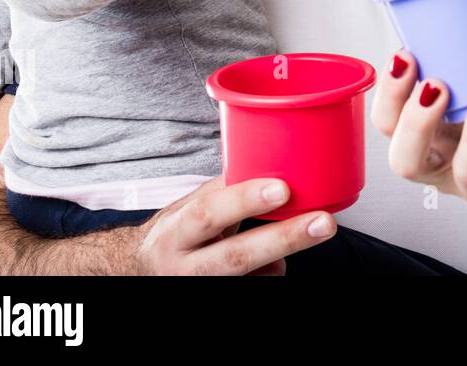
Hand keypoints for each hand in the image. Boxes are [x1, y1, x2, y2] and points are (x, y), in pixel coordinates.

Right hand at [129, 176, 336, 274]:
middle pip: (236, 257)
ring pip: (249, 278)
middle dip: (283, 239)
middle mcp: (184, 268)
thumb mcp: (189, 209)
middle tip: (323, 223)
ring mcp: (200, 288)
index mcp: (175, 233)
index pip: (208, 214)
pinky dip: (271, 272)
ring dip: (283, 257)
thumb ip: (225, 193)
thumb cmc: (178, 233)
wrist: (143, 272)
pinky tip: (274, 261)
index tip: (282, 188)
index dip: (244, 200)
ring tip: (311, 232)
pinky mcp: (214, 299)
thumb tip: (276, 167)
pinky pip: (256, 287)